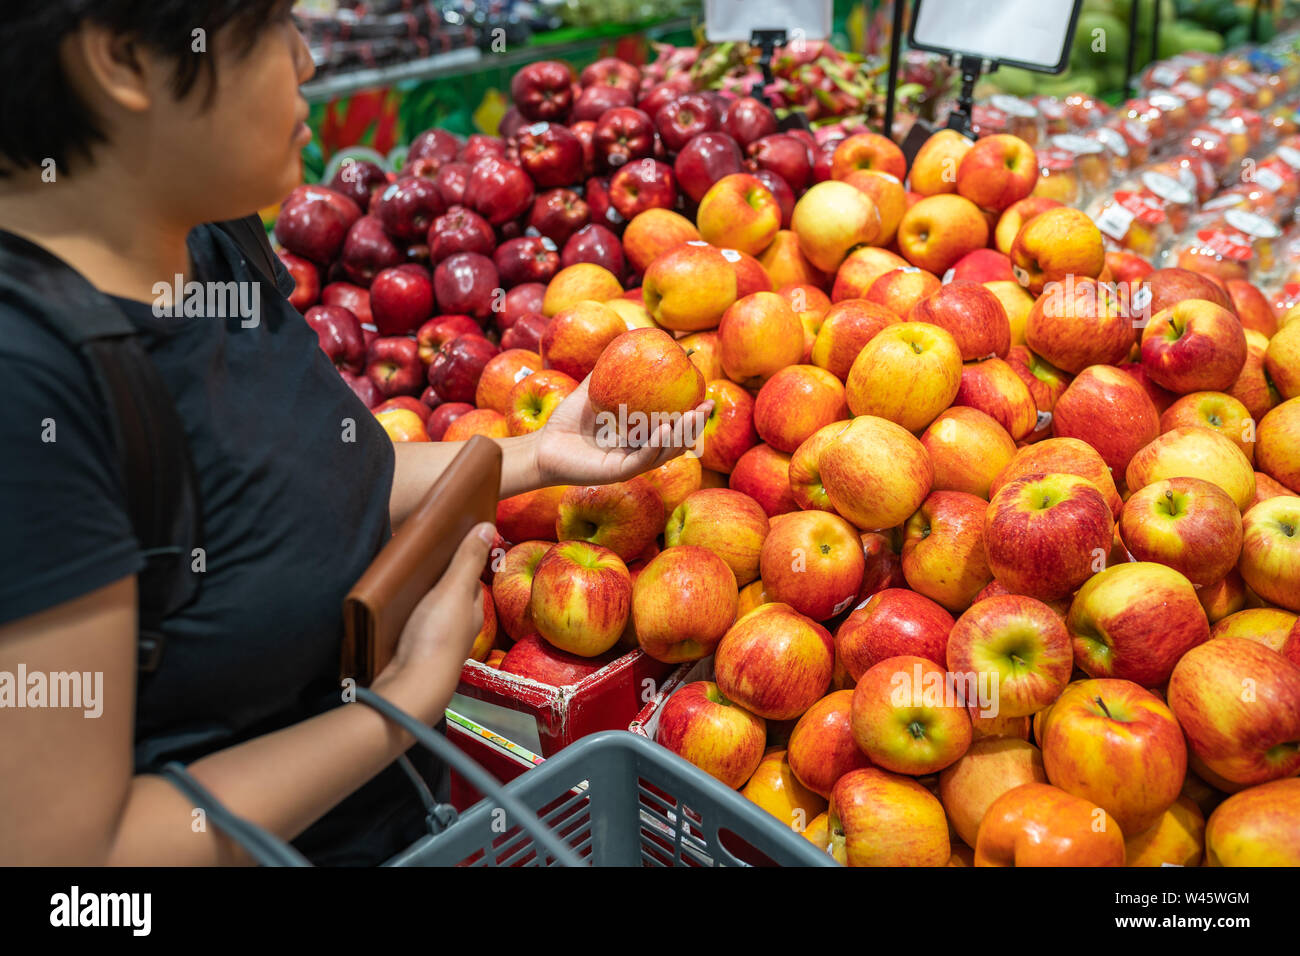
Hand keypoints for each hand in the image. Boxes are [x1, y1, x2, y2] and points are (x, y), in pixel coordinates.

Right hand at [373, 521, 494, 725]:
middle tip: (418, 553)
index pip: (469, 577)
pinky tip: (390, 606)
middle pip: (449, 593)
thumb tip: (488, 526)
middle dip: (438, 574)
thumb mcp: (452, 591)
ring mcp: (435, 640)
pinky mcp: (413, 650)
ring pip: (430, 609)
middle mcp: (457, 626)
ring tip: (401, 574)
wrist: (410, 688)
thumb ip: (467, 561)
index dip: (461, 556)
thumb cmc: (436, 638)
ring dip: (419, 593)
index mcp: (471, 610)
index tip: (448, 537)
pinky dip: (404, 612)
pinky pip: (411, 624)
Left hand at [533, 377, 713, 487]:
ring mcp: (629, 464)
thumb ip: (609, 369)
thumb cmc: (566, 420)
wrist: (543, 445)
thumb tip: (627, 338)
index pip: (672, 426)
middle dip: (695, 426)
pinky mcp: (617, 472)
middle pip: (675, 441)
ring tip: (693, 415)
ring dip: (681, 435)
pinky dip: (655, 445)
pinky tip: (665, 429)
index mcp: (638, 436)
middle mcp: (638, 452)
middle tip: (708, 406)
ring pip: (664, 452)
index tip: (706, 396)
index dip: (691, 415)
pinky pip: (642, 459)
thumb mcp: (592, 390)